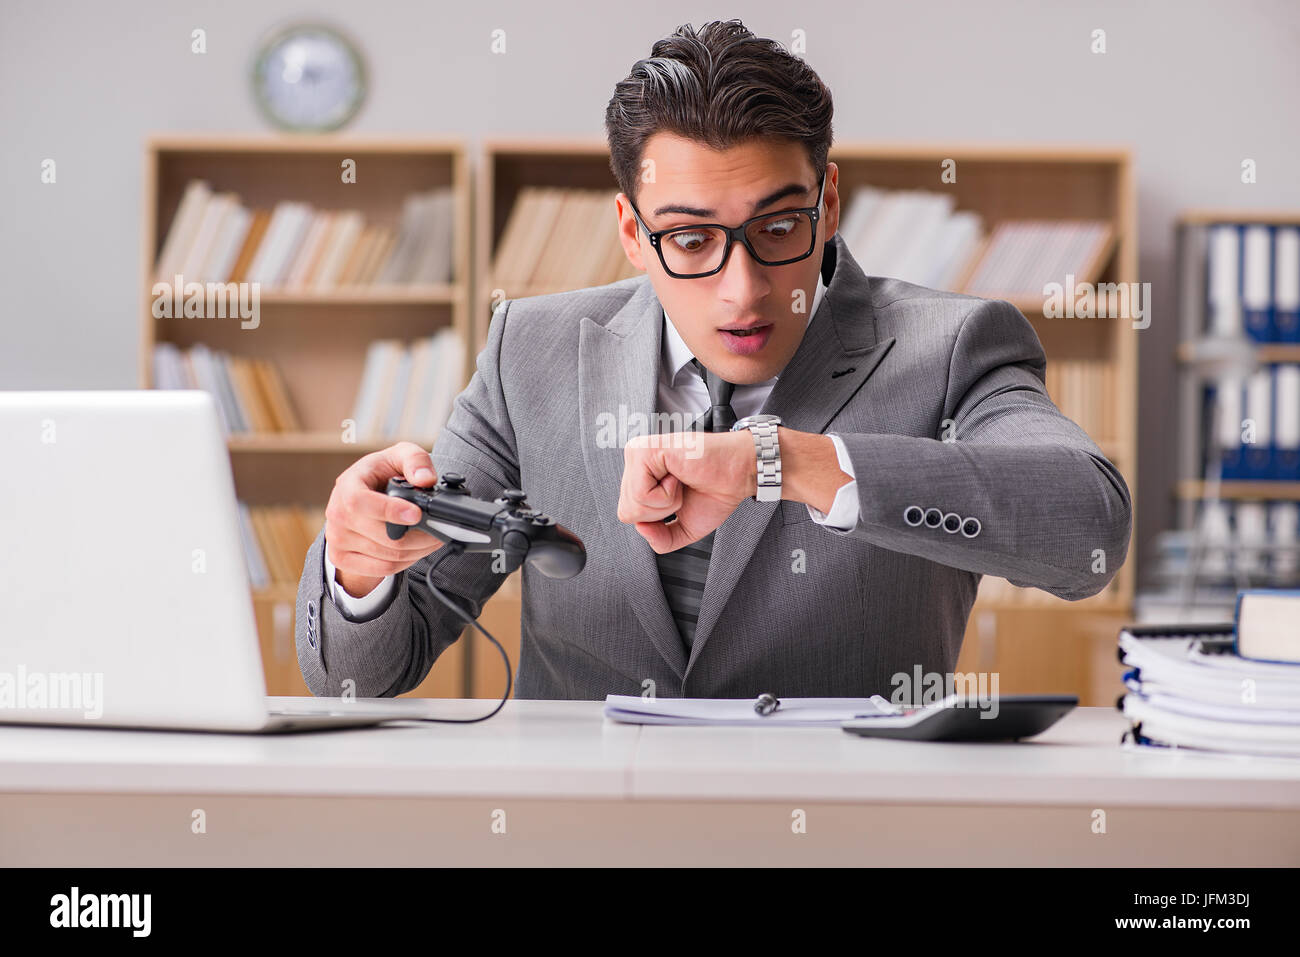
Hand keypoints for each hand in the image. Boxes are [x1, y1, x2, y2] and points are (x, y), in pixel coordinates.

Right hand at [325, 441, 445, 597]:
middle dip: (419, 535)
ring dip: (418, 550)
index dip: (389, 511)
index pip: (359, 502)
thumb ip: (415, 460)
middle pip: (381, 536)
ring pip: (386, 555)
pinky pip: (382, 568)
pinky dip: (406, 562)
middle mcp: (337, 513)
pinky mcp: (342, 558)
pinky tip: (417, 549)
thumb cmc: (382, 474)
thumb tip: (426, 479)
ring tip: (434, 538)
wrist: (362, 496)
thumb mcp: (400, 455)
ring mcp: (337, 539)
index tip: (416, 514)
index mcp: (347, 485)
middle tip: (441, 529)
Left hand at [617, 430, 754, 552]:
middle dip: (660, 513)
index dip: (658, 518)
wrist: (738, 474)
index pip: (628, 515)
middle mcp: (634, 461)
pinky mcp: (644, 451)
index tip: (679, 498)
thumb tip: (641, 529)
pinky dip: (666, 495)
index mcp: (639, 474)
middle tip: (682, 490)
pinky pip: (641, 494)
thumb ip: (659, 540)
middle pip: (627, 512)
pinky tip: (679, 476)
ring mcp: (637, 453)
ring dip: (666, 503)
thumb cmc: (714, 492)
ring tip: (681, 482)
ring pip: (632, 504)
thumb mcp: (682, 529)